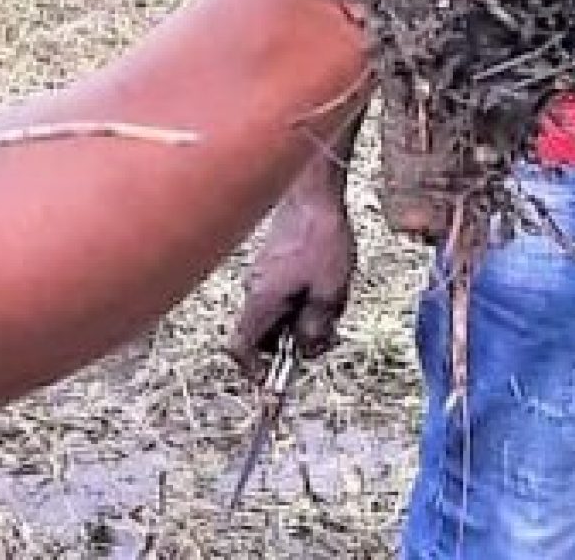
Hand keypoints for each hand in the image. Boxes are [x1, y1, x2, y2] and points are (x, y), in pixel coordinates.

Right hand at [225, 183, 356, 378]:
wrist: (312, 194)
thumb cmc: (321, 237)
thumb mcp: (330, 290)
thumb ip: (316, 326)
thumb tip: (305, 349)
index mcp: (262, 301)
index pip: (240, 348)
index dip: (254, 371)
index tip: (276, 380)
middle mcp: (255, 291)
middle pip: (263, 336)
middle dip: (293, 345)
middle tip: (327, 335)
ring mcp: (262, 277)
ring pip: (277, 316)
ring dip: (303, 321)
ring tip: (333, 301)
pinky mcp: (273, 265)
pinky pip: (283, 296)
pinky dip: (302, 301)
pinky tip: (328, 284)